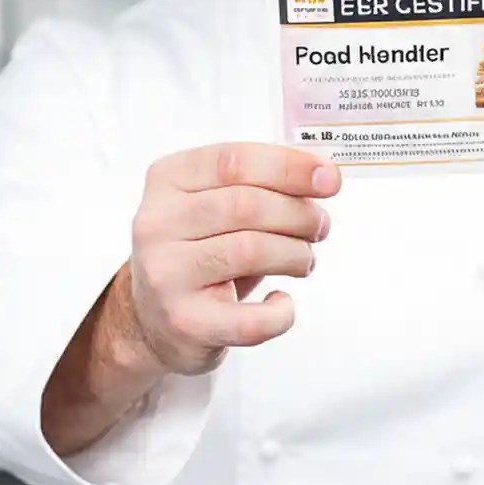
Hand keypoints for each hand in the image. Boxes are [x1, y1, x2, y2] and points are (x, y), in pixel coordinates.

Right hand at [128, 143, 340, 375]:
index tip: (329, 179)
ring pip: (252, 251)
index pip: (233, 161)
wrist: (154, 320)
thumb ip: (258, 184)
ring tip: (303, 260)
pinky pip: (252, 319)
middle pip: (248, 205)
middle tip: (319, 226)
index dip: (289, 167)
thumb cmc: (199, 253)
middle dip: (300, 214)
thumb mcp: (214, 205)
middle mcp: (157, 224)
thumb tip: (321, 176)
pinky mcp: (186, 323)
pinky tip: (281, 303)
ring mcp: (167, 275)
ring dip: (296, 255)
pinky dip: (281, 312)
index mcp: (166, 180)